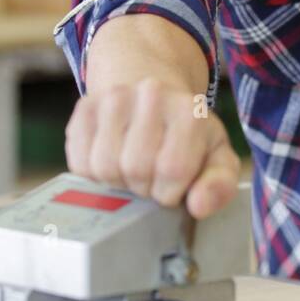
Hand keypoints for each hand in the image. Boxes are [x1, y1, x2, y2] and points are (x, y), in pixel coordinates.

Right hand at [65, 76, 240, 219]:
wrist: (156, 96)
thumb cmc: (189, 136)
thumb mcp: (216, 159)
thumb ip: (219, 185)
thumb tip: (199, 206)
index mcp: (189, 110)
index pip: (172, 168)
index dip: (170, 191)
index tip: (174, 186)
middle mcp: (151, 94)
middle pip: (135, 168)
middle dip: (144, 186)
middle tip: (153, 176)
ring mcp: (114, 97)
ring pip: (104, 167)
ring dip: (118, 181)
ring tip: (133, 168)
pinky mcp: (85, 107)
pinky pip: (79, 162)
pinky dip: (94, 174)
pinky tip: (113, 159)